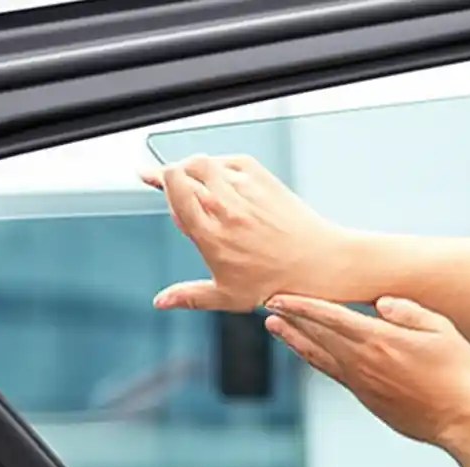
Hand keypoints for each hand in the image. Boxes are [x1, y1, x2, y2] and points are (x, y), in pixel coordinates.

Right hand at [141, 154, 348, 311]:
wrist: (319, 264)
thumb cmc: (277, 283)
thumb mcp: (229, 295)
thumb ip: (191, 295)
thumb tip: (161, 302)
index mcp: (210, 235)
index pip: (174, 188)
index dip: (158, 178)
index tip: (150, 177)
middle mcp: (225, 208)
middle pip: (184, 169)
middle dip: (172, 173)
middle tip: (167, 180)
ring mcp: (245, 191)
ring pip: (206, 162)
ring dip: (194, 166)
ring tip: (192, 180)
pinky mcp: (264, 180)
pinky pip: (231, 160)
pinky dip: (220, 165)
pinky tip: (219, 177)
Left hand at [264, 293, 469, 445]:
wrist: (460, 420)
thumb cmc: (457, 372)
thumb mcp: (442, 331)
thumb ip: (410, 312)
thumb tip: (380, 303)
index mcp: (379, 340)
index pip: (330, 317)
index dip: (301, 305)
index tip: (278, 296)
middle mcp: (363, 362)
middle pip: (317, 335)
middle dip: (291, 317)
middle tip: (267, 302)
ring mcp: (361, 383)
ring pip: (318, 356)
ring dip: (293, 339)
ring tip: (273, 326)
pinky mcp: (366, 397)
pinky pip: (332, 373)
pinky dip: (314, 359)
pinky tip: (306, 352)